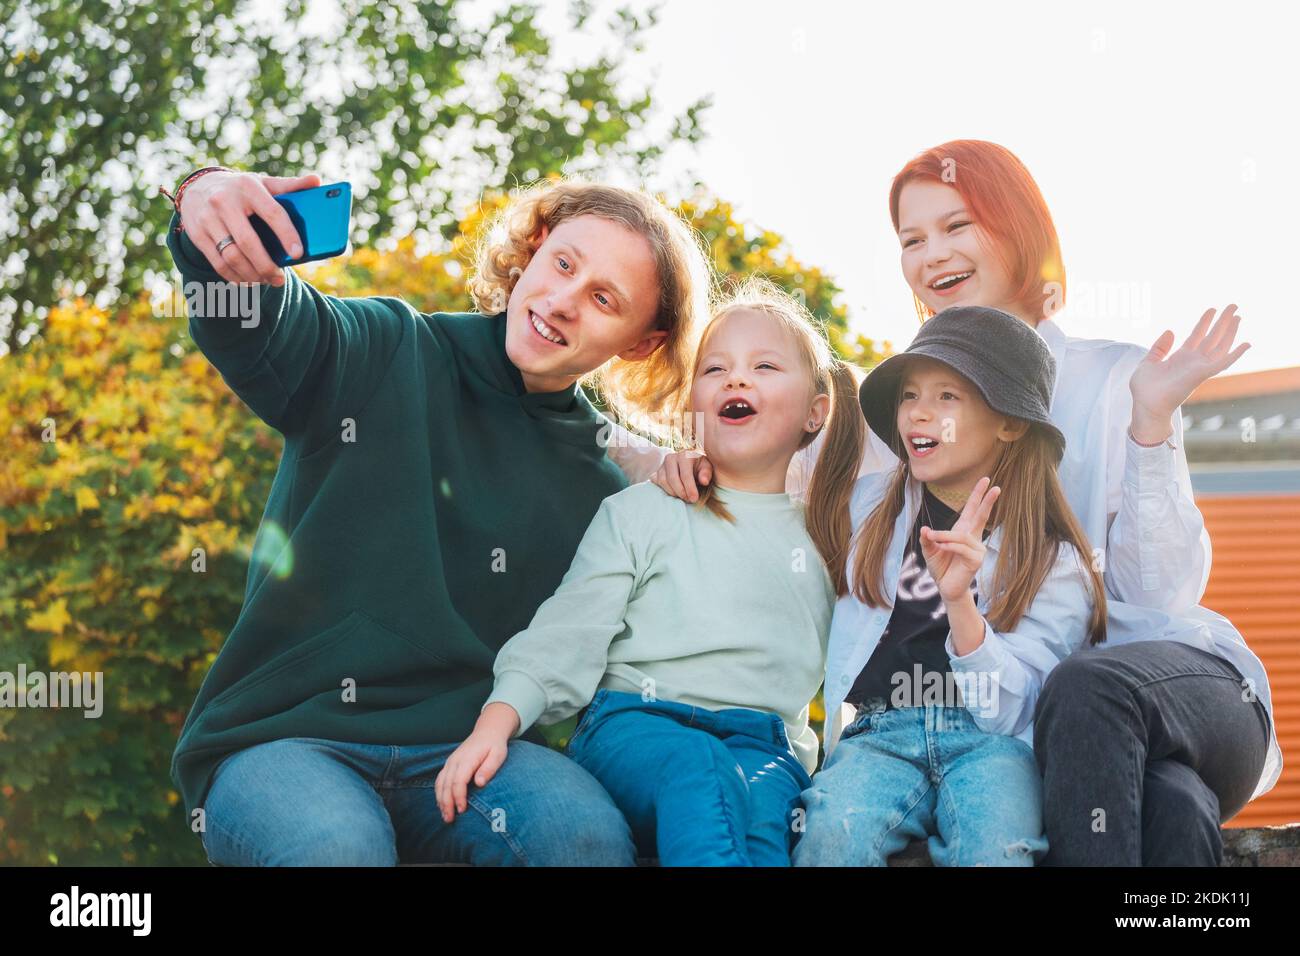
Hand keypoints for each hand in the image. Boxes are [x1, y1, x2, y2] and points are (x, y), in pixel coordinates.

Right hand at [179, 170, 321, 285]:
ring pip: (231, 255)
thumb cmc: (242, 190)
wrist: (199, 186)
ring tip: (265, 280)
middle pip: (248, 241)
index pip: (272, 213)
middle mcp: (224, 201)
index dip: (286, 235)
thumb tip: (317, 181)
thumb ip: (289, 186)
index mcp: (248, 187)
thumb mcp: (263, 183)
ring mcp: (207, 218)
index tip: (298, 254)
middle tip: (280, 279)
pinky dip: (233, 276)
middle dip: (266, 265)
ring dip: (251, 274)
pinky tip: (246, 280)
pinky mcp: (196, 233)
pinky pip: (217, 261)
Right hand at [433, 703, 518, 821]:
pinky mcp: (449, 765)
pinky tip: (442, 805)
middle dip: (446, 803)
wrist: (487, 732)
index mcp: (467, 759)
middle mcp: (455, 760)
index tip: (462, 810)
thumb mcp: (498, 755)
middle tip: (449, 820)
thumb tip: (479, 783)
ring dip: (440, 801)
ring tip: (445, 816)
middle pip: (446, 785)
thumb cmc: (494, 745)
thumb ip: (488, 768)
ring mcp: (450, 762)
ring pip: (440, 783)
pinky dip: (439, 793)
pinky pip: (440, 780)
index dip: (458, 797)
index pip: (458, 781)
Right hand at [648, 449, 712, 501]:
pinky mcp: (656, 472)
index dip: (689, 488)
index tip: (694, 499)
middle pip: (672, 478)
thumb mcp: (707, 468)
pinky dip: (664, 489)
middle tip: (689, 499)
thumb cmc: (699, 467)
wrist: (689, 463)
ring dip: (673, 492)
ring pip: (663, 481)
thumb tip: (704, 481)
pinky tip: (674, 492)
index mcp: (684, 455)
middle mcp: (670, 458)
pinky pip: (656, 482)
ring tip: (683, 496)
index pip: (685, 474)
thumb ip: (706, 474)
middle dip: (680, 492)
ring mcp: (662, 465)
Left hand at [920, 476, 999, 603]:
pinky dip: (949, 546)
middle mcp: (973, 538)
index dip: (978, 495)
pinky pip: (961, 548)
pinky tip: (941, 547)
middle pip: (981, 515)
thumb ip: (928, 539)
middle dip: (986, 500)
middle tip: (995, 486)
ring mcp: (977, 549)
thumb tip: (925, 528)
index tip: (986, 480)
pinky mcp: (976, 560)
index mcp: (963, 531)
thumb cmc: (941, 568)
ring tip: (934, 540)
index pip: (972, 510)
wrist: (946, 588)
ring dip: (945, 536)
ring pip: (961, 535)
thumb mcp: (930, 550)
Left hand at [1129, 305, 1249, 443]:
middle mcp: (1193, 361)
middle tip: (1233, 306)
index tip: (1212, 309)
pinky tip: (1246, 344)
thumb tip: (1170, 331)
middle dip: (1222, 321)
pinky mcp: (1202, 374)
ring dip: (1230, 331)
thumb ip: (1159, 348)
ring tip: (1238, 316)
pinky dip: (1235, 354)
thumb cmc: (1145, 389)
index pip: (1196, 335)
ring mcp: (1199, 367)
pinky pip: (1222, 363)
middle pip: (1212, 337)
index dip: (1204, 322)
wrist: (1146, 405)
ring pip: (1220, 346)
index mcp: (1180, 357)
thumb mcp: (1148, 362)